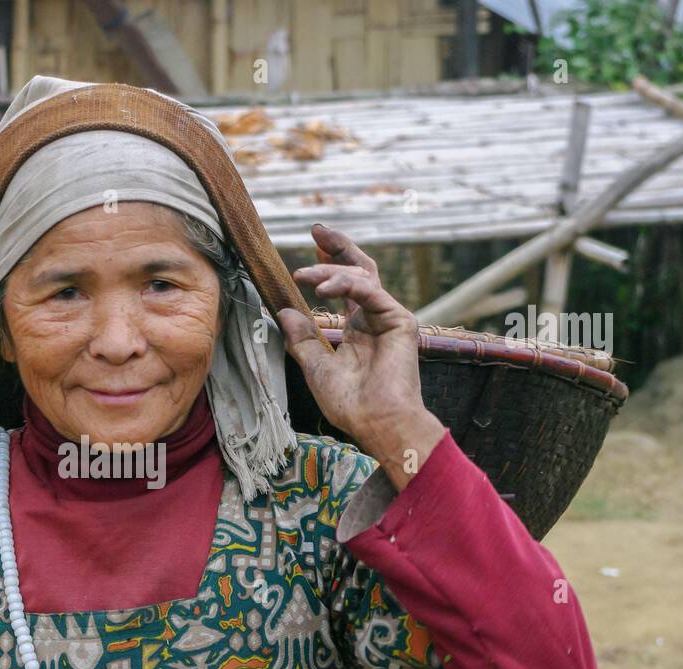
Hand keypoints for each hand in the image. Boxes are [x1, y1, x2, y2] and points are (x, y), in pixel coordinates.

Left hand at [276, 225, 443, 488]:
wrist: (376, 423)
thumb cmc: (350, 404)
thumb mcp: (315, 366)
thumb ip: (302, 337)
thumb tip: (283, 311)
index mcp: (360, 328)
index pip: (347, 285)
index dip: (330, 262)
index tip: (310, 247)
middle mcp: (376, 318)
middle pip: (361, 269)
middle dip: (338, 247)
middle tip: (316, 231)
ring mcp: (390, 318)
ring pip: (362, 276)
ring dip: (330, 271)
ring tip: (302, 276)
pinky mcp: (400, 321)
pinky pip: (371, 291)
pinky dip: (346, 284)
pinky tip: (322, 288)